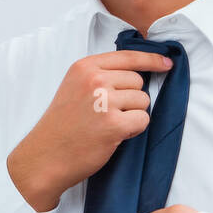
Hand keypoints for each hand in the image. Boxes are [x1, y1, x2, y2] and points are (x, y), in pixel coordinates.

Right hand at [6, 50, 172, 211]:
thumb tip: (139, 72)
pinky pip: (143, 120)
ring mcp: (104, 102)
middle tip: (107, 113)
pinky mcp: (114, 124)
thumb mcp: (74, 87)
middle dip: (132, 98)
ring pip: (143, 100)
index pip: (128, 56)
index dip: (151, 60)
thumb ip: (100, 75)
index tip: (166, 63)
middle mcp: (94, 80)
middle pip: (138, 81)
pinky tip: (113, 135)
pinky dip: (134, 129)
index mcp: (84, 67)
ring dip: (132, 115)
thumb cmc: (62, 125)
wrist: (45, 156)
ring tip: (107, 125)